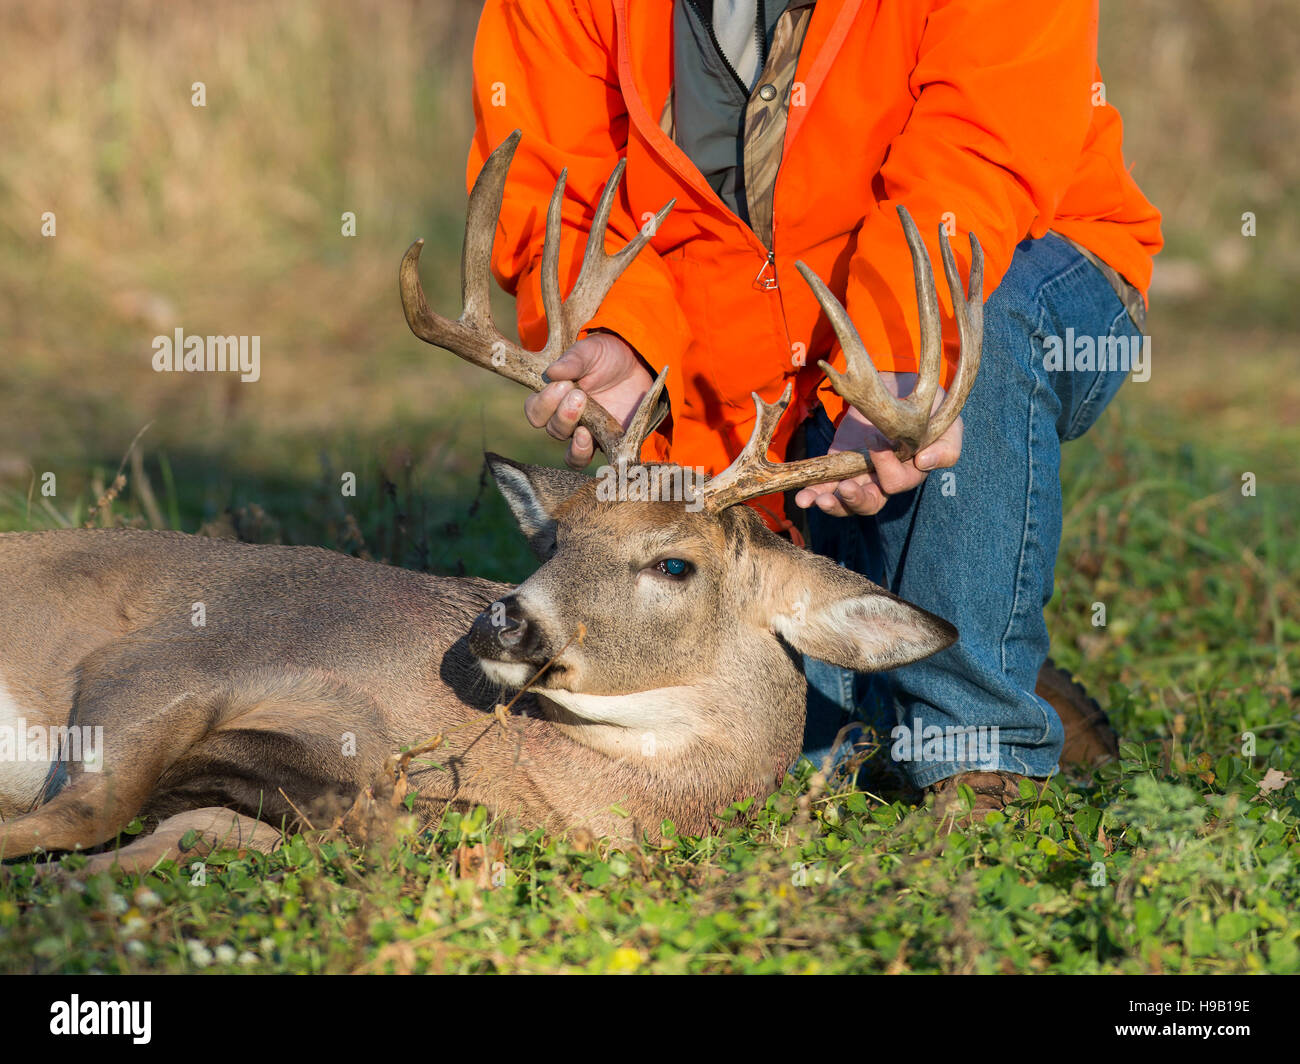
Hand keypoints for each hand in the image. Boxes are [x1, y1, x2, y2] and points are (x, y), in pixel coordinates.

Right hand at [524, 331, 652, 467]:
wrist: (638, 366)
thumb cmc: (608, 356)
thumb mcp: (592, 350)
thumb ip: (574, 359)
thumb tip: (552, 371)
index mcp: (554, 395)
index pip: (535, 408)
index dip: (543, 402)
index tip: (561, 385)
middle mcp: (564, 417)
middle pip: (550, 428)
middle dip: (562, 414)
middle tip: (578, 395)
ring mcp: (584, 432)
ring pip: (566, 450)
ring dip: (572, 441)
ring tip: (583, 429)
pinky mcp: (603, 442)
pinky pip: (584, 459)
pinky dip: (583, 454)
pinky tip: (590, 440)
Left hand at [793, 371, 962, 516]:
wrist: (898, 385)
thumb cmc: (927, 406)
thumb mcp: (946, 421)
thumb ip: (947, 445)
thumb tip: (925, 462)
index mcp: (909, 472)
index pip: (897, 483)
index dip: (887, 468)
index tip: (878, 441)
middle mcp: (882, 479)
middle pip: (869, 504)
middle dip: (855, 500)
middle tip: (845, 489)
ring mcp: (858, 473)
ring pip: (845, 502)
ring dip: (831, 504)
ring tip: (815, 500)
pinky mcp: (837, 464)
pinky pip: (824, 485)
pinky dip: (812, 492)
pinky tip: (803, 497)